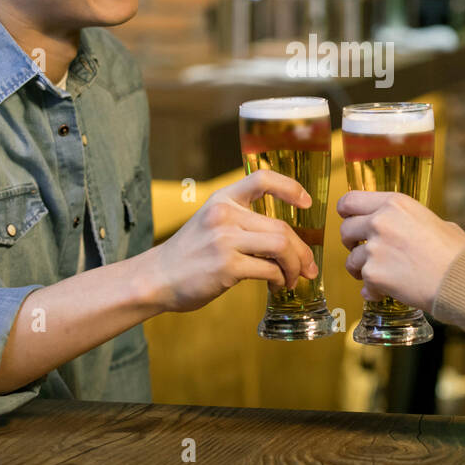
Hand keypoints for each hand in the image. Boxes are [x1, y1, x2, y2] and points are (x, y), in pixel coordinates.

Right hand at [143, 169, 318, 312]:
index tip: (306, 202)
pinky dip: (280, 280)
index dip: (290, 187)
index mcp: (222, 199)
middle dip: (302, 251)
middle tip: (309, 266)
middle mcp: (224, 215)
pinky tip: (276, 285)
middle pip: (281, 227)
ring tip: (294, 278)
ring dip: (295, 266)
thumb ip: (241, 222)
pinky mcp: (226, 267)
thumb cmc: (188, 255)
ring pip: (281, 246)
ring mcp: (224, 241)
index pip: (262, 178)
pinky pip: (269, 270)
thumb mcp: (210, 224)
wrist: (156, 278)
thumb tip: (285, 240)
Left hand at [336, 191, 464, 312]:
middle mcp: (380, 221)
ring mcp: (375, 248)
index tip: (350, 220)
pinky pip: (364, 284)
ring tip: (379, 276)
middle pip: (345, 229)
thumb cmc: (455, 252)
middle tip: (364, 251)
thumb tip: (407, 227)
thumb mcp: (434, 221)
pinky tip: (386, 292)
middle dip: (352, 243)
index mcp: (395, 204)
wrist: (461, 279)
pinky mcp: (374, 274)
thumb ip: (410, 221)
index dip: (346, 212)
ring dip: (362, 269)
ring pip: (351, 259)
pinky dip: (373, 291)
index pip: (350, 200)